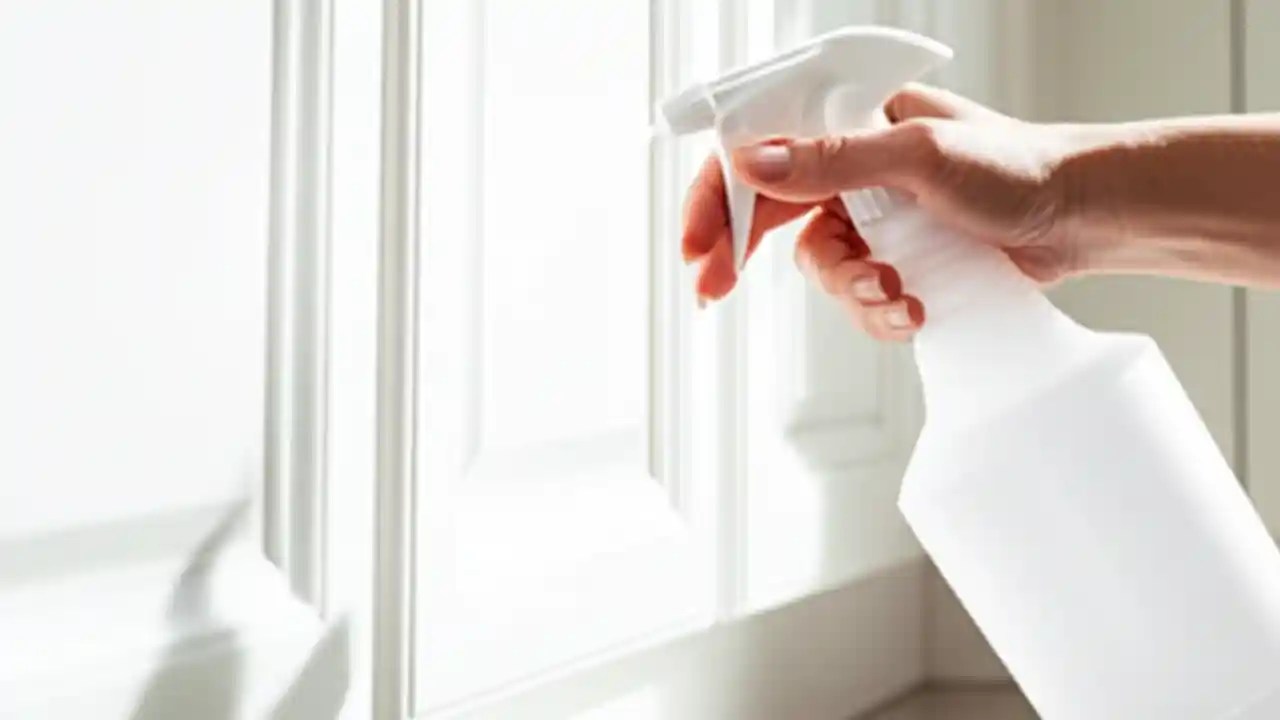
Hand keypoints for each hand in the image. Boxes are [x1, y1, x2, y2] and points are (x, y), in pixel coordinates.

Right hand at [681, 84, 1078, 339]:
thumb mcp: (920, 157)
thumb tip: (750, 162)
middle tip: (713, 292)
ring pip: (818, 264)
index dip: (717, 194)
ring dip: (847, 289)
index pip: (760, 147)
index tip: (697, 246)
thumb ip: (833, 161)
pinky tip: (915, 308)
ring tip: (895, 295)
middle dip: (745, 255)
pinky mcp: (899, 257)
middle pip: (769, 210)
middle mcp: (854, 164)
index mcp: (851, 119)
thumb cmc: (1017, 168)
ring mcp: (875, 214)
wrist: (1084, 217)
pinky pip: (859, 294)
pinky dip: (879, 310)